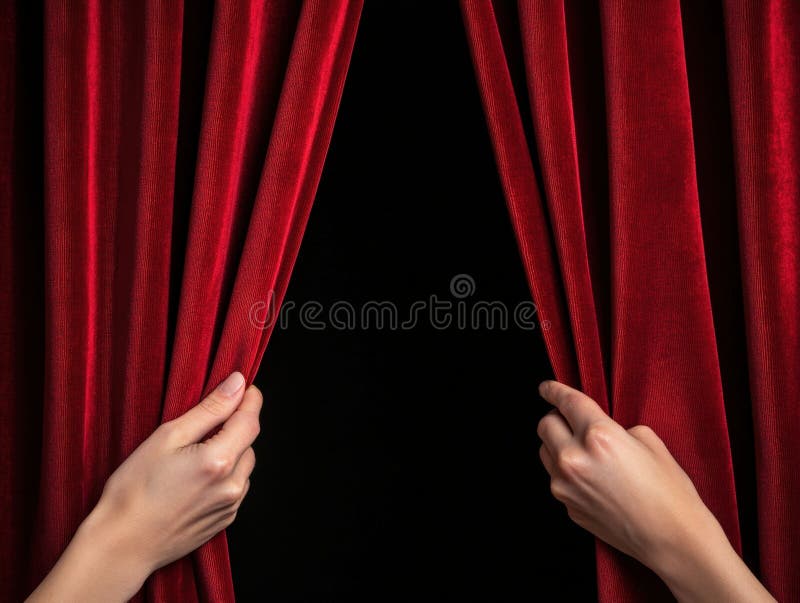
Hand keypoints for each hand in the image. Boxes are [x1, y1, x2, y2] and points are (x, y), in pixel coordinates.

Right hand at [27, 371, 261, 602]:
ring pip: (244, 465)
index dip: (250, 400)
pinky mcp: (225, 520)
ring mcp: (230, 506)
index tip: (245, 387)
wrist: (122, 544)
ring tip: (195, 454)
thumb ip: (210, 409)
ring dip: (232, 452)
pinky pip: (236, 487)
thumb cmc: (135, 489)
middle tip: (206, 422)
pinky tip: (197, 477)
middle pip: (249, 442)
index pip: (250, 420)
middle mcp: (232, 485)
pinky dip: (226, 475)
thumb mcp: (168, 437)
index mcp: (219, 460)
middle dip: (235, 426)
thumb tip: (237, 384)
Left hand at [537, 380, 773, 602]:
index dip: (553, 390)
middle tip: (568, 419)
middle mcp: (575, 458)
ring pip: (545, 452)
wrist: (673, 539)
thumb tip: (600, 428)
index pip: (566, 402)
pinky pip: (557, 479)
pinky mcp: (567, 506)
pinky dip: (567, 471)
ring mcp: (567, 485)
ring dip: (557, 444)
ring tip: (581, 449)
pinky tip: (590, 477)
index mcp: (598, 435)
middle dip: (555, 417)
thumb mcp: (649, 441)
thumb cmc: (670, 492)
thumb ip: (617, 428)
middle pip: (545, 425)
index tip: (546, 388)